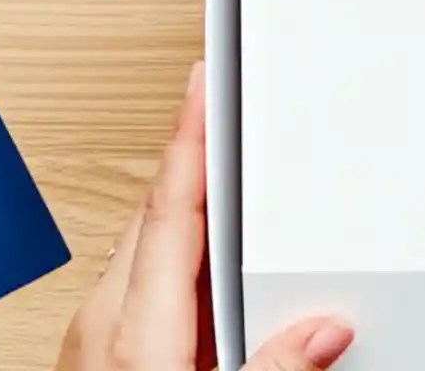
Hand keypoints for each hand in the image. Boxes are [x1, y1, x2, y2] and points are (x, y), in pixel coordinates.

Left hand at [56, 62, 354, 370]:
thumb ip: (273, 366)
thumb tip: (326, 329)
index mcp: (133, 328)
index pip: (170, 208)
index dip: (191, 137)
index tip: (203, 82)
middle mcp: (106, 320)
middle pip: (158, 213)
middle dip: (197, 153)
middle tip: (228, 98)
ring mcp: (99, 333)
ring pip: (149, 242)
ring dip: (191, 199)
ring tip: (232, 162)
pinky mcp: (105, 349)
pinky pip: (143, 275)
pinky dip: (179, 247)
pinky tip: (209, 254)